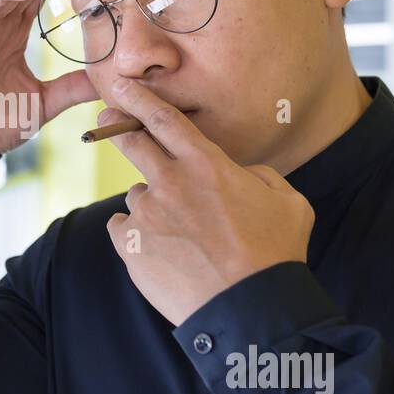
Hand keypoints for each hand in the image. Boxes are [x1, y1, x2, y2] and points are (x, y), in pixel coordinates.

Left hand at [102, 78, 314, 325]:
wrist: (250, 308)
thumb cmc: (276, 253)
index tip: (119, 85)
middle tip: (106, 121)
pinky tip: (163, 252)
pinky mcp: (130, 246)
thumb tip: (237, 173)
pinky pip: (122, 228)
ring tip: (182, 237)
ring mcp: (146, 214)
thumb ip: (257, 175)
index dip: (139, 98)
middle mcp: (169, 182)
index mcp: (206, 164)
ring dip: (152, 205)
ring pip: (137, 195)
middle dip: (116, 127)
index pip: (164, 118)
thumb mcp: (287, 200)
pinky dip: (136, 235)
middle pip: (132, 142)